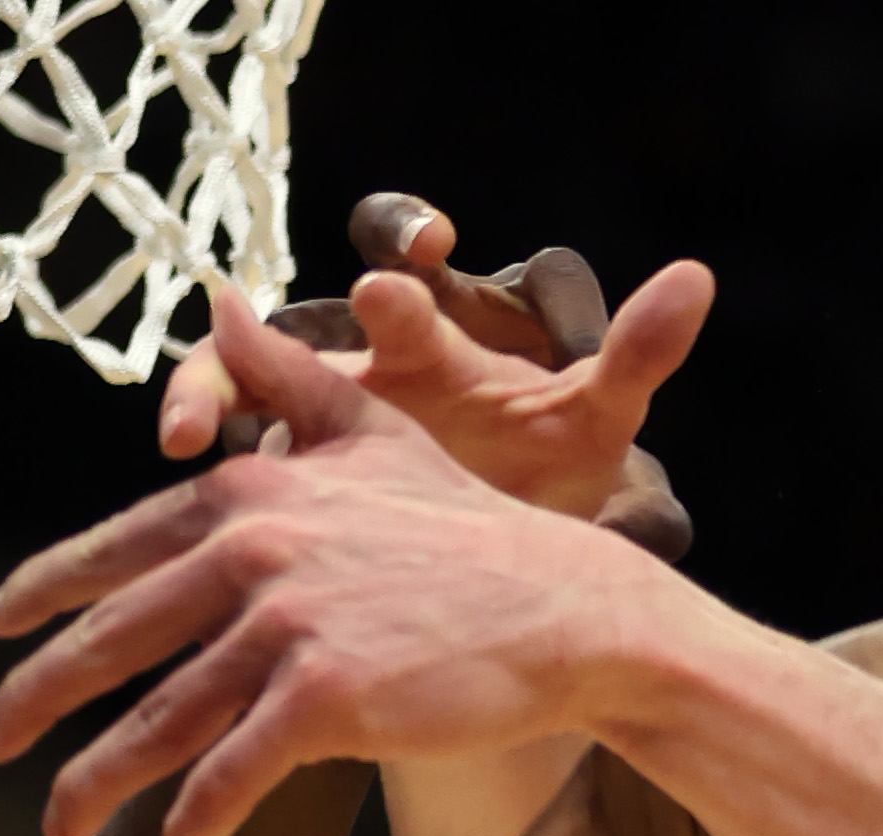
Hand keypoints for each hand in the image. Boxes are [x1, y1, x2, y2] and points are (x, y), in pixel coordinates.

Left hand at [0, 290, 684, 835]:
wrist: (566, 608)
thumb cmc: (472, 527)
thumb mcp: (374, 430)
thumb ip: (284, 377)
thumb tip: (216, 300)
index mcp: (247, 498)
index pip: (118, 548)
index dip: (46, 590)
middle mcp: (250, 557)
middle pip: (116, 640)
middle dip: (38, 697)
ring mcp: (286, 631)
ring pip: (162, 719)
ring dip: (97, 780)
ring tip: (58, 820)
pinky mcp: (328, 701)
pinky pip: (236, 771)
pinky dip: (199, 818)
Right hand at [162, 194, 710, 559]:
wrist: (520, 548)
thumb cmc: (554, 466)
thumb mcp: (598, 417)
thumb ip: (635, 353)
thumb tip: (699, 277)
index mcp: (435, 331)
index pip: (407, 265)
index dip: (408, 239)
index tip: (425, 250)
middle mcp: (360, 357)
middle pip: (300, 315)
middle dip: (275, 328)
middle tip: (275, 320)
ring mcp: (313, 416)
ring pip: (238, 379)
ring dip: (208, 394)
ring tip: (185, 435)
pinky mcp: (283, 476)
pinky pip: (225, 464)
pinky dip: (200, 478)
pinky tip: (183, 504)